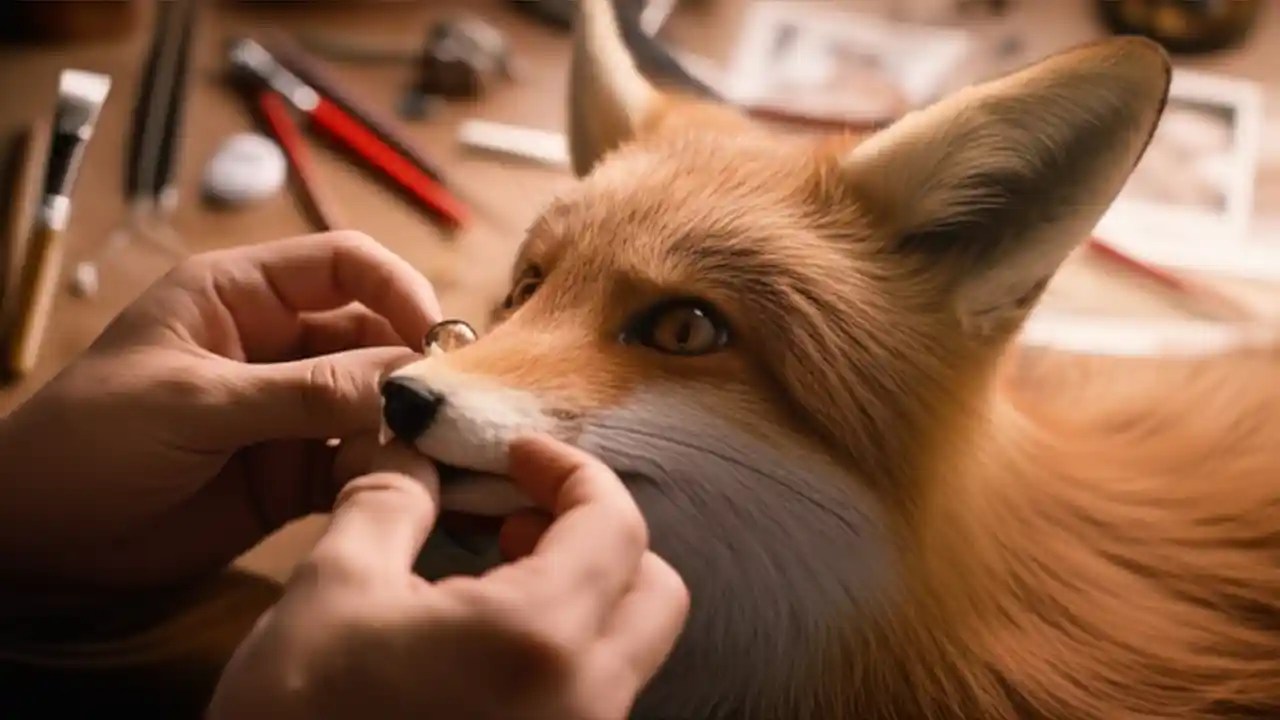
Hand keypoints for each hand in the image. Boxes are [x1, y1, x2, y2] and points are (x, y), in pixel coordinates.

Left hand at [0, 232, 438, 609]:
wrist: (37, 540)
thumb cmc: (89, 443)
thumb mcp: (193, 404)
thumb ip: (303, 391)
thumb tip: (410, 381)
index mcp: (241, 296)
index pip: (344, 265)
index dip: (399, 290)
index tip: (438, 339)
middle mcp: (277, 344)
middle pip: (374, 336)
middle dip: (414, 367)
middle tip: (451, 409)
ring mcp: (290, 410)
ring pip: (377, 402)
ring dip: (408, 423)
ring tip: (439, 452)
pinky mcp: (296, 472)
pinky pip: (361, 461)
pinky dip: (390, 470)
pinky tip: (410, 486)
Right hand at [206, 434, 689, 719]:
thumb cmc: (298, 718)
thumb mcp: (332, 589)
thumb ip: (390, 500)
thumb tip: (414, 452)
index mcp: (542, 638)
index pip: (614, 524)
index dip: (571, 470)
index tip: (515, 453)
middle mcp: (588, 701)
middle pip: (654, 593)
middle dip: (597, 535)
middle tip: (517, 515)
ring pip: (629, 649)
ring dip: (583, 591)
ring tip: (495, 570)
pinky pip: (593, 695)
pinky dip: (565, 646)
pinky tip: (489, 640)